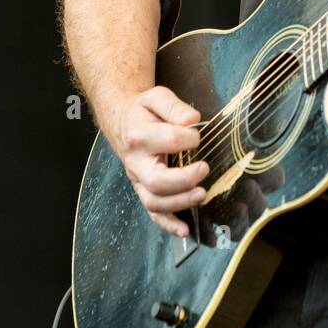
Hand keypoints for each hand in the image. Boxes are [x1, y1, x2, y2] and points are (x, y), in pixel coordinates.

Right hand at [109, 86, 207, 237]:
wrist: (123, 122)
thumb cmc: (144, 111)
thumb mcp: (156, 97)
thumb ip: (174, 107)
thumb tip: (193, 120)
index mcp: (139, 135)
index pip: (169, 140)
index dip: (189, 138)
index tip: (197, 134)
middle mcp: (136, 162)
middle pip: (157, 181)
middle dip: (184, 179)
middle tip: (204, 169)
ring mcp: (139, 180)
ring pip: (154, 202)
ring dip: (179, 203)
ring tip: (202, 194)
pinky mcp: (143, 190)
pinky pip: (153, 213)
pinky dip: (167, 224)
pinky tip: (184, 230)